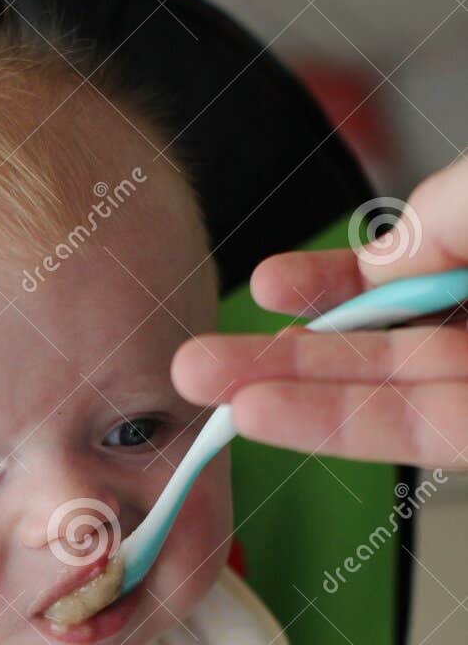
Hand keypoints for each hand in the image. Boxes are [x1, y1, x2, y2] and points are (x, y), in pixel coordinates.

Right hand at [171, 156, 467, 467]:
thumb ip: (447, 209)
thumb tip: (380, 262)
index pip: (412, 275)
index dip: (334, 281)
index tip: (268, 286)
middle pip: (385, 344)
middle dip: (286, 351)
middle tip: (201, 360)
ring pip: (390, 395)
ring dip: (290, 394)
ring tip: (202, 384)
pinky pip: (419, 436)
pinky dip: (341, 429)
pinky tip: (263, 412)